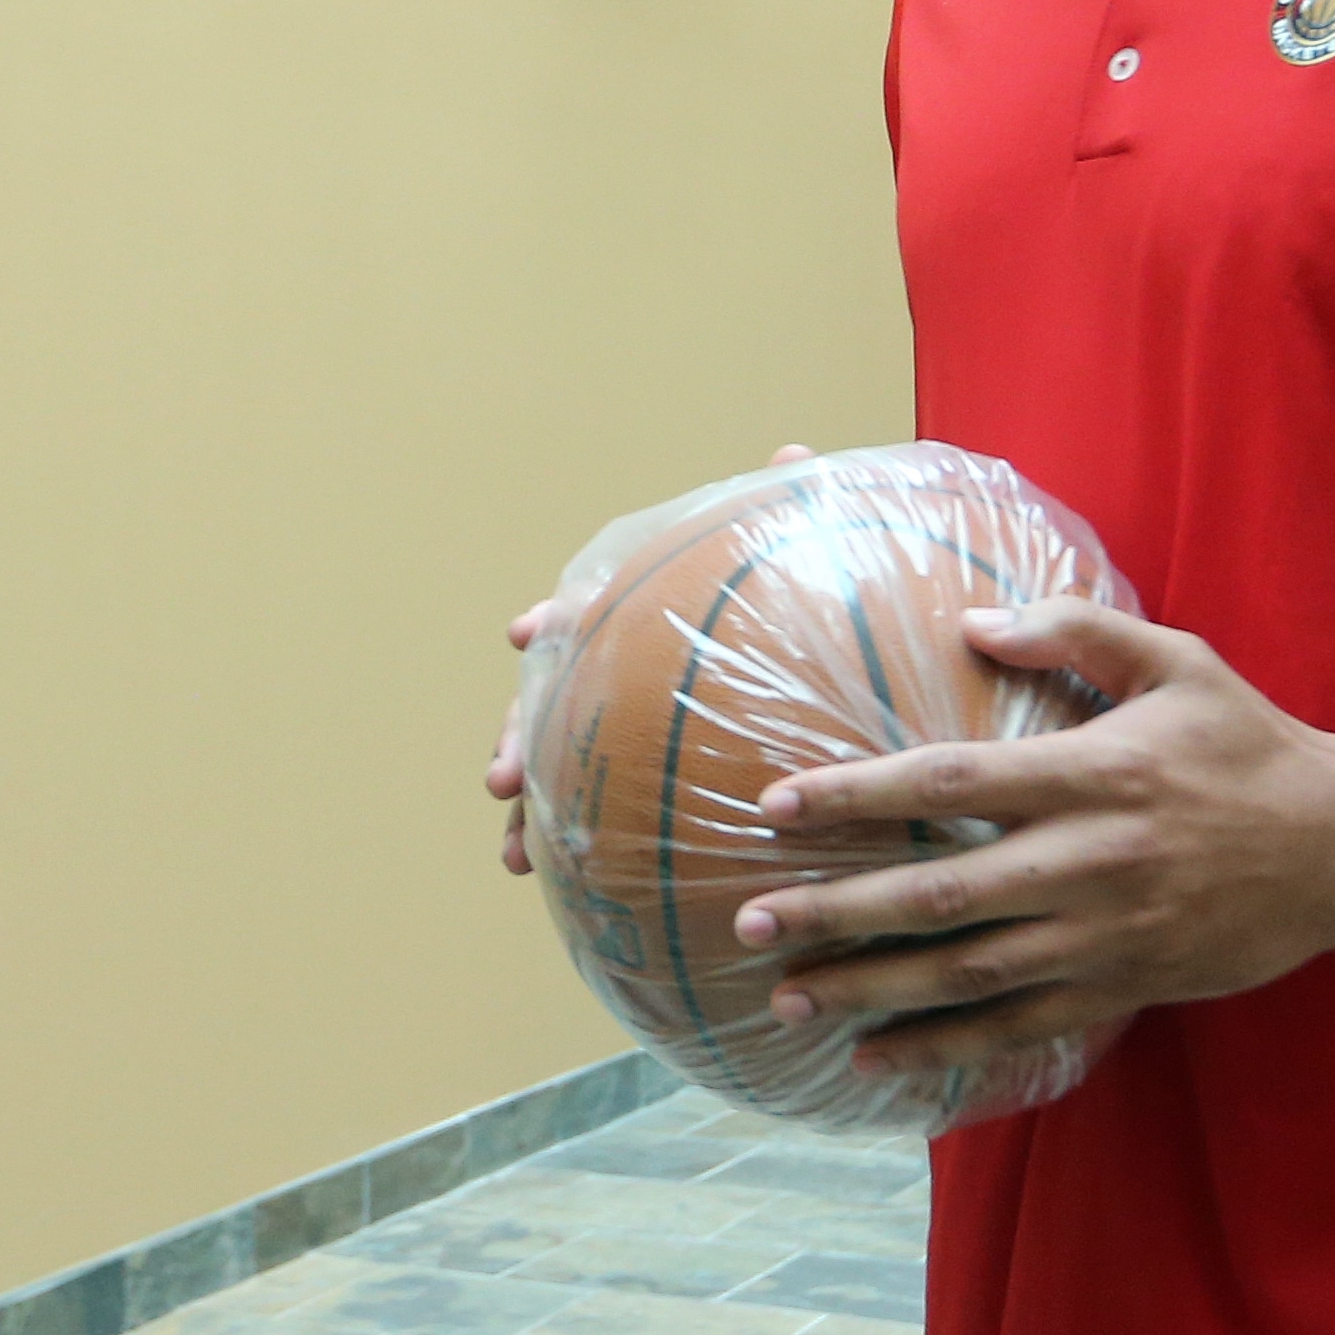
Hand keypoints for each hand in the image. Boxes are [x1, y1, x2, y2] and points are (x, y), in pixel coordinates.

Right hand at [490, 444, 816, 876]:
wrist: (833, 685)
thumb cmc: (807, 620)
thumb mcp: (801, 568)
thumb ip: (792, 513)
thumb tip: (794, 455)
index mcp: (649, 619)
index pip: (588, 610)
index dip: (557, 622)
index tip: (529, 634)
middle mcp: (625, 673)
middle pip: (552, 700)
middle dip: (520, 735)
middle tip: (501, 776)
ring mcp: (629, 731)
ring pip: (558, 764)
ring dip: (530, 805)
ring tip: (519, 854)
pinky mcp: (645, 783)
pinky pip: (591, 812)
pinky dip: (563, 843)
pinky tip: (549, 879)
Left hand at [726, 598, 1334, 1076]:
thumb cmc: (1251, 745)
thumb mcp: (1178, 662)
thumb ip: (1077, 633)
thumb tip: (973, 622)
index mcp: (1091, 774)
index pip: (950, 781)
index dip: (859, 794)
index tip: (778, 805)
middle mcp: (1087, 861)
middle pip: (941, 893)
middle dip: (838, 912)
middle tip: (752, 921)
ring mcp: (1103, 936)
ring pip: (967, 973)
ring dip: (871, 988)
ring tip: (787, 997)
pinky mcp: (1123, 986)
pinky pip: (1018, 1025)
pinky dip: (943, 1045)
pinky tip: (875, 1055)